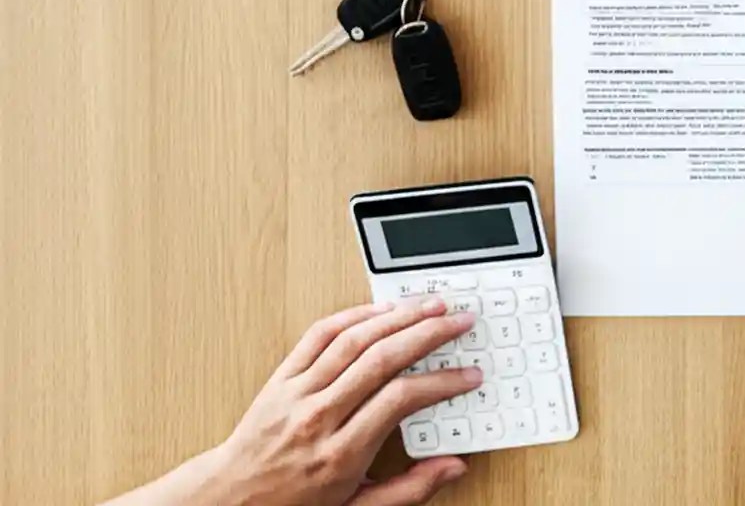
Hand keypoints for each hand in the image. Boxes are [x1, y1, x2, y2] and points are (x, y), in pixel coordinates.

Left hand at [104, 298, 481, 505]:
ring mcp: (298, 393)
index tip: (468, 376)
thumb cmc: (293, 505)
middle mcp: (319, 417)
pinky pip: (318, 336)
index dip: (442, 382)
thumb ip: (409, 490)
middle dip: (428, 333)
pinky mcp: (282, 377)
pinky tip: (379, 309)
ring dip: (397, 316)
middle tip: (459, 321)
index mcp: (341, 453)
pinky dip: (352, 315)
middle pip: (382, 359)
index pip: (401, 400)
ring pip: (354, 340)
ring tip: (428, 304)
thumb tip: (452, 467)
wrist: (231, 499)